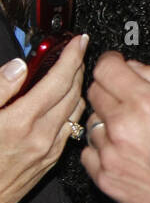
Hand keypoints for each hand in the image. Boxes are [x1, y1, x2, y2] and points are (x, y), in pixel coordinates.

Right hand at [0, 35, 86, 202]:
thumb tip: (19, 67)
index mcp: (22, 121)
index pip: (59, 80)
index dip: (72, 56)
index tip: (78, 41)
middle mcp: (41, 136)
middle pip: (73, 93)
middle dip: (78, 68)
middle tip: (78, 51)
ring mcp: (48, 150)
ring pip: (76, 111)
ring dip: (79, 88)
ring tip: (74, 72)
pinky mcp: (49, 161)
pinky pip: (71, 129)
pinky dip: (73, 110)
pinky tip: (65, 103)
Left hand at [82, 54, 149, 202]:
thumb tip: (136, 68)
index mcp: (147, 103)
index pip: (107, 68)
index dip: (113, 62)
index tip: (117, 65)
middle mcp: (123, 127)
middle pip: (94, 92)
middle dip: (110, 88)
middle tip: (130, 98)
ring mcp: (111, 155)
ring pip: (91, 123)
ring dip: (107, 121)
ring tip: (134, 132)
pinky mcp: (106, 180)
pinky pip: (89, 153)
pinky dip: (103, 148)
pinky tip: (126, 152)